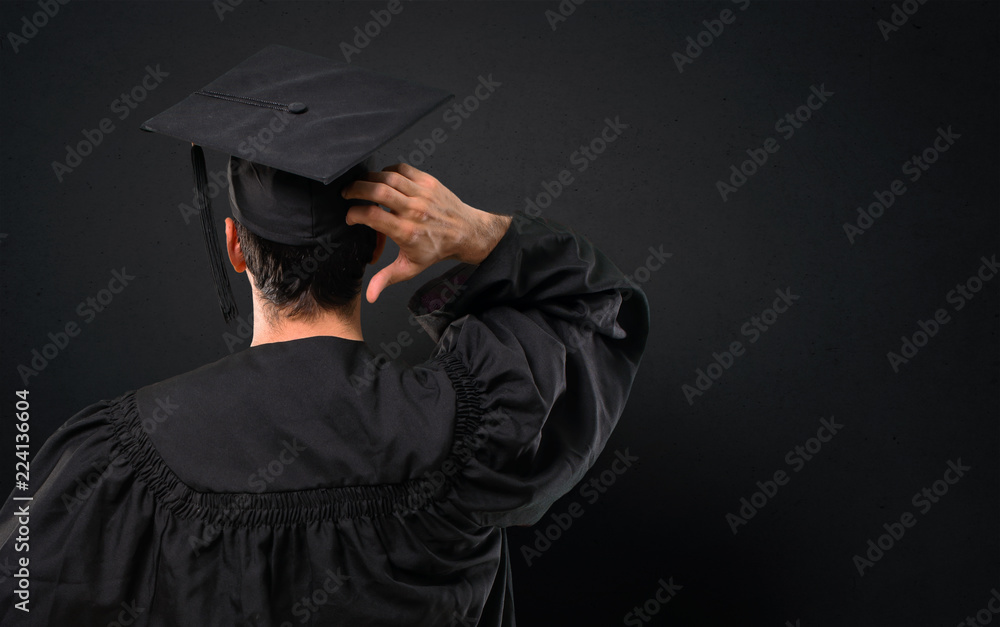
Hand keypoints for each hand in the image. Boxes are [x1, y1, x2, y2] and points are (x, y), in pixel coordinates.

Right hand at [342, 163, 511, 302]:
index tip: (350, 218)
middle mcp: (414, 210)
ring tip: (361, 184)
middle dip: (356, 189)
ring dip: (369, 178)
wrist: (465, 233)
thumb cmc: (436, 249)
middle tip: (347, 193)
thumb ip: (386, 278)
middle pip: (377, 191)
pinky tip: (383, 178)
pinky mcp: (428, 181)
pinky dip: (388, 170)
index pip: (372, 216)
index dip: (354, 215)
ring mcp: (422, 193)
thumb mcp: (410, 267)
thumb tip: (370, 295)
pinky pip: (402, 169)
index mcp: (407, 231)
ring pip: (388, 176)